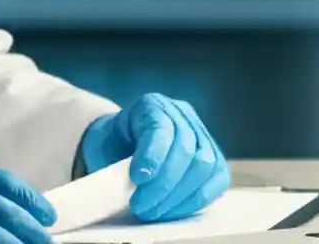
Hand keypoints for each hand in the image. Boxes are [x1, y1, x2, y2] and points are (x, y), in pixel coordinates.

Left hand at [80, 93, 230, 222]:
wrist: (120, 147)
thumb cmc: (111, 148)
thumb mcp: (102, 148)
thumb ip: (111, 163)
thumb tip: (124, 189)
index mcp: (152, 105)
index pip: (162, 128)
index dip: (153, 156)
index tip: (137, 179)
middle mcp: (182, 114)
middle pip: (187, 149)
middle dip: (164, 184)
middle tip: (141, 207)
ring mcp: (201, 134)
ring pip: (204, 165)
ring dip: (178, 196)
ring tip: (153, 212)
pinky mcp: (214, 157)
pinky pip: (216, 180)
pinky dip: (195, 200)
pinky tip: (173, 211)